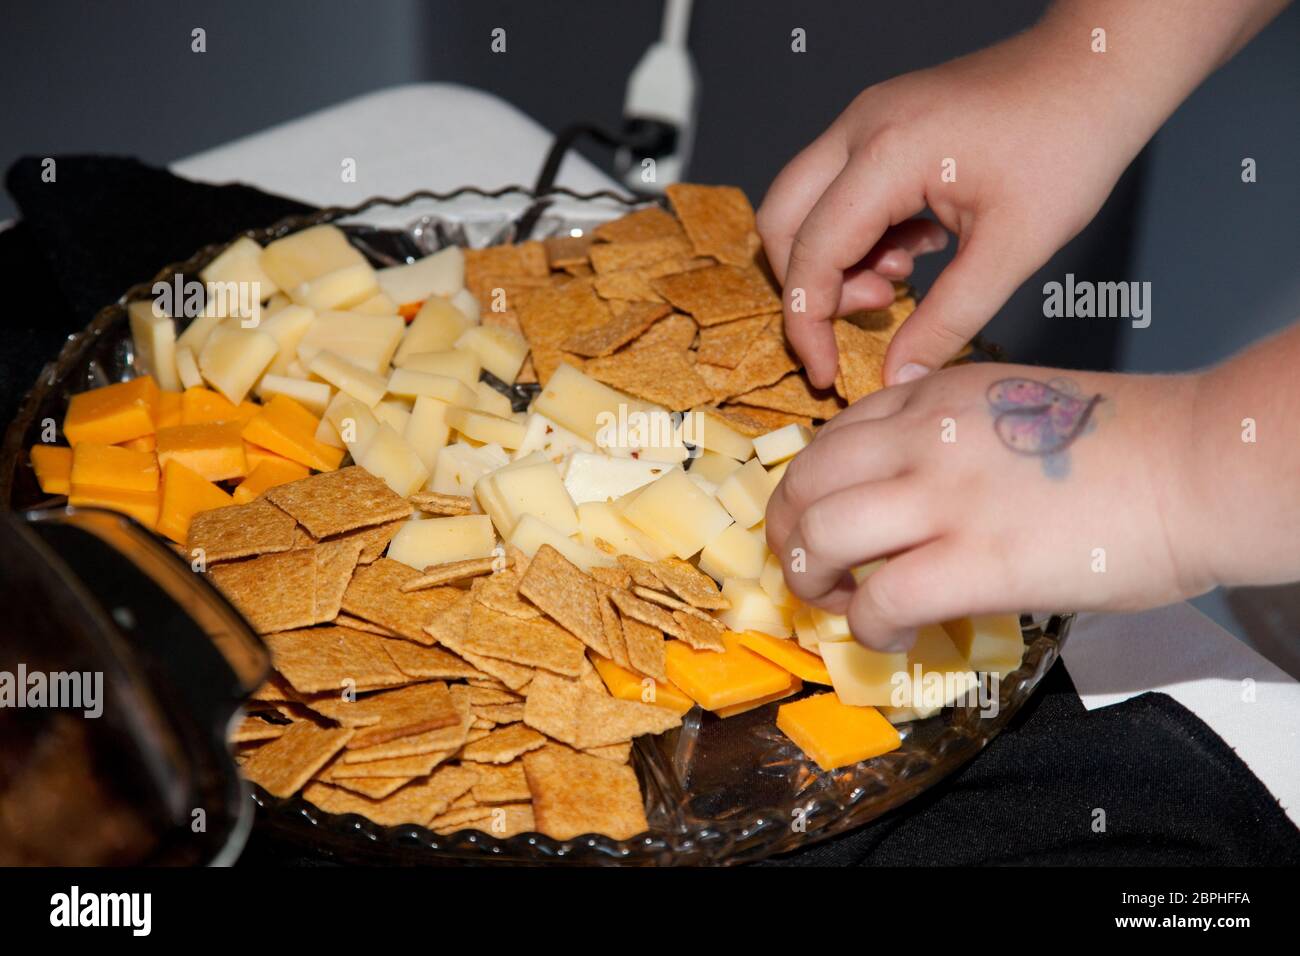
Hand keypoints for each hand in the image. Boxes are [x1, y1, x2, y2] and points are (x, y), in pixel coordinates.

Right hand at [756, 27, 1147, 388]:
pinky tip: (917, 248)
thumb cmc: (1072, 139)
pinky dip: (861, 233)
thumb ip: (948, 319)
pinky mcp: (883, 125)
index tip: (823, 371)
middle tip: (869, 314)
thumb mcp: (1013, 247)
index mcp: (886, 154)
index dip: (808, 323)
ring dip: (838, 258)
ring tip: (902, 279)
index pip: (812, 253)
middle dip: (808, 285)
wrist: (1099, 68)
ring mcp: (867, 120)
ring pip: (807, 205)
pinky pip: (840, 189)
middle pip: (782, 221)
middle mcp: (860, 127)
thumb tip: (898, 375)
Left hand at [765, 364, 1211, 650]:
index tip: (817, 525)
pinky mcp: (971, 562)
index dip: (808, 491)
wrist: (1195, 465)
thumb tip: (909, 499)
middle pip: (803, 483)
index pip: (829, 439)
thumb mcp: (1008, 409)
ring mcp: (940, 498)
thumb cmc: (1124, 443)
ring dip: (810, 580)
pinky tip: (891, 637)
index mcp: (930, 396)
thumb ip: (947, 439)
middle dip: (786, 535)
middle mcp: (919, 438)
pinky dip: (867, 627)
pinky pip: (877, 600)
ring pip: (818, 536)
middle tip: (807, 571)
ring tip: (839, 603)